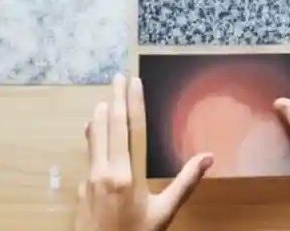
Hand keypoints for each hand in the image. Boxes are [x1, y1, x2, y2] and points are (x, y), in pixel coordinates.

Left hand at [75, 74, 213, 230]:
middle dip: (116, 98)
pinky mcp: (81, 188)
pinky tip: (92, 129)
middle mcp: (106, 171)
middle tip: (117, 76)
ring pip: (95, 138)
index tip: (134, 81)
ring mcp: (90, 179)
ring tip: (106, 97)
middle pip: (111, 126)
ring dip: (101, 115)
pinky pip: (88, 154)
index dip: (134, 103)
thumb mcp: (164, 213)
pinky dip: (92, 137)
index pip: (133, 129)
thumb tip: (208, 157)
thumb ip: (185, 183)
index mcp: (129, 175)